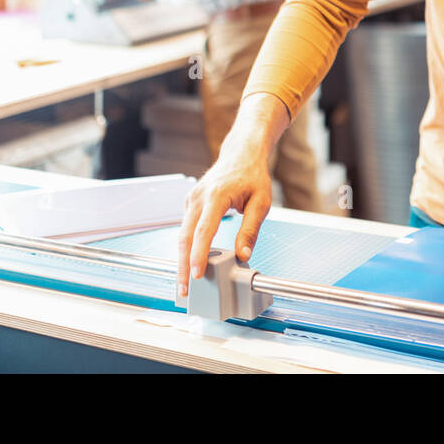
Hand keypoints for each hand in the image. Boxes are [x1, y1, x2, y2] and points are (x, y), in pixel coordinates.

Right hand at [176, 93, 287, 297]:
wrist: (241, 154)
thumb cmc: (253, 176)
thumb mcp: (261, 203)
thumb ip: (251, 230)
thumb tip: (243, 256)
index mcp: (216, 196)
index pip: (204, 230)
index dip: (199, 255)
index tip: (197, 275)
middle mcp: (199, 197)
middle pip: (185, 236)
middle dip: (183, 265)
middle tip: (184, 289)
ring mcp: (191, 199)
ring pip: (182, 234)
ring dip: (182, 259)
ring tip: (185, 283)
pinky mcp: (190, 203)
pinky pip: (185, 228)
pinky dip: (186, 247)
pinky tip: (190, 263)